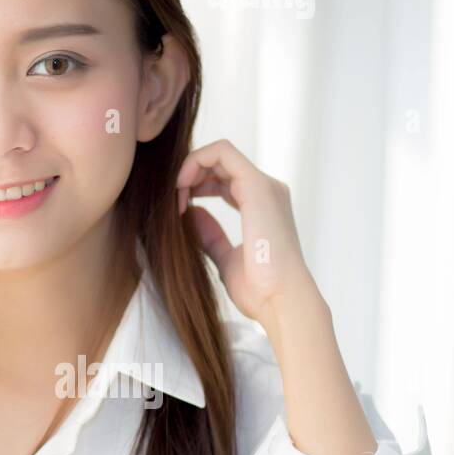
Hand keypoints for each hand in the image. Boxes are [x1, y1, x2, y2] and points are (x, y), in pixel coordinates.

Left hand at [175, 139, 324, 332]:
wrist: (280, 301)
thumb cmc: (259, 289)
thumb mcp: (226, 258)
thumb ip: (210, 235)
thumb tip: (191, 213)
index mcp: (262, 205)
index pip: (224, 177)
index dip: (195, 184)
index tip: (178, 209)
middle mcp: (267, 190)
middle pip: (219, 163)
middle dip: (189, 175)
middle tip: (173, 203)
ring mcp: (265, 186)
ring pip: (220, 152)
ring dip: (189, 169)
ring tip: (176, 198)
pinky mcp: (257, 186)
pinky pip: (221, 152)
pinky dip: (195, 163)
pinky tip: (181, 187)